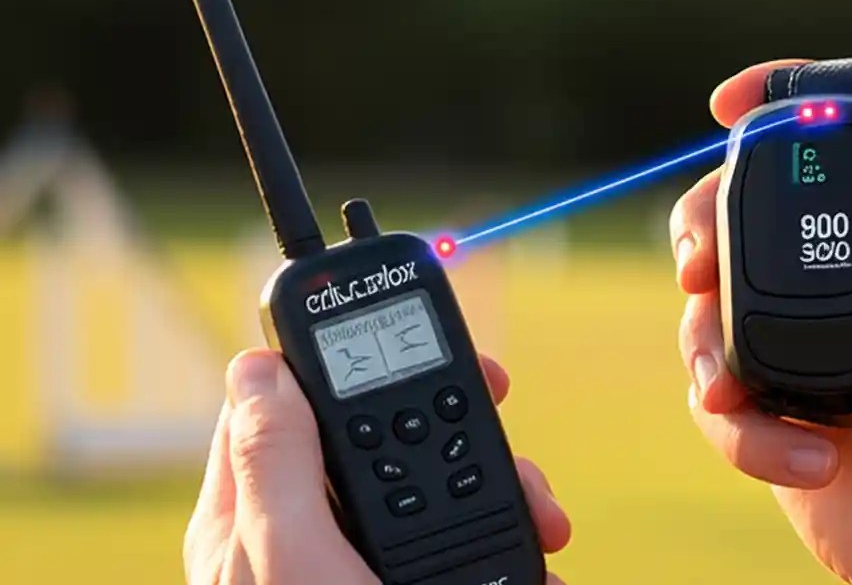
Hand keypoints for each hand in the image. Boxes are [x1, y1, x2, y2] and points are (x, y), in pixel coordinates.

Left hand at [184, 348, 570, 583]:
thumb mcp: (288, 563)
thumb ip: (272, 464)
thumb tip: (255, 365)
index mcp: (255, 516)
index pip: (293, 402)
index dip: (353, 360)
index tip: (418, 345)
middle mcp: (311, 535)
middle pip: (380, 435)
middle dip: (454, 420)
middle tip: (503, 407)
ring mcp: (366, 565)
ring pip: (438, 484)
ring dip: (501, 484)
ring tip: (540, 516)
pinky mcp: (420, 582)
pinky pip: (468, 537)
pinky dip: (509, 536)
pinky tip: (535, 555)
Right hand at [669, 61, 851, 583]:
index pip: (839, 149)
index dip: (780, 110)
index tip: (729, 100)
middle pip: (749, 214)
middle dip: (703, 221)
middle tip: (698, 259)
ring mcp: (811, 350)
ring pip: (711, 304)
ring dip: (704, 336)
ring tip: (729, 378)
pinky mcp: (778, 418)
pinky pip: (719, 399)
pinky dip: (746, 428)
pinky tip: (807, 459)